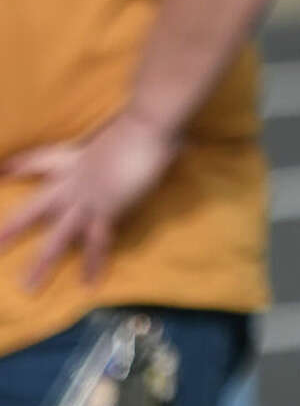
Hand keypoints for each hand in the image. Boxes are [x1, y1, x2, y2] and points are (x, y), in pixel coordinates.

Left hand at [0, 112, 179, 289]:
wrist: (147, 123)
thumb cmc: (143, 119)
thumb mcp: (133, 129)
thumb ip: (141, 138)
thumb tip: (176, 139)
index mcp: (78, 156)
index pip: (41, 160)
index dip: (20, 165)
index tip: (2, 172)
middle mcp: (76, 180)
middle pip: (37, 206)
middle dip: (13, 227)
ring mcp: (89, 198)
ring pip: (58, 236)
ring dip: (42, 262)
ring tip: (27, 286)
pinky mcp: (107, 210)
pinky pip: (98, 242)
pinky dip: (94, 263)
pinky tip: (89, 284)